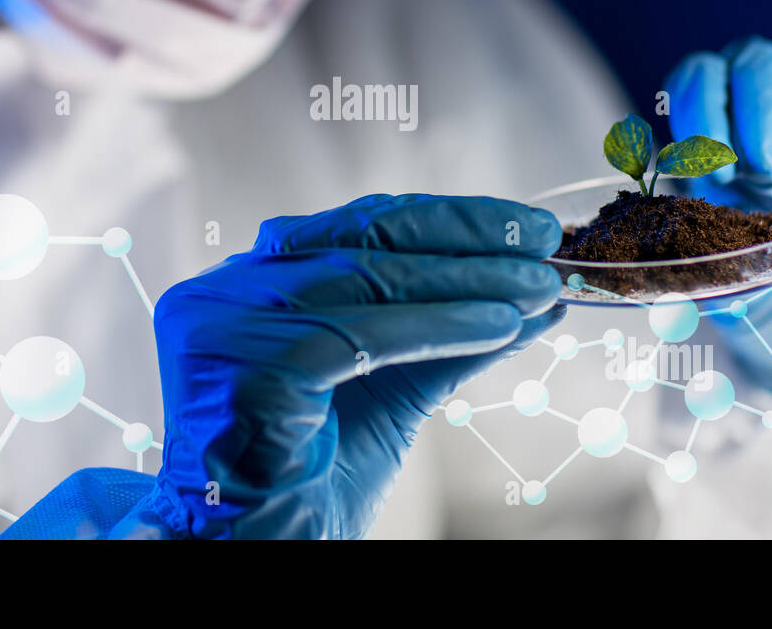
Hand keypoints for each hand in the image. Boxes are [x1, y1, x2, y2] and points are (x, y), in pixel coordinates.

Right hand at [1, 193, 563, 538]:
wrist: (254, 552)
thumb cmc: (308, 478)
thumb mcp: (393, 388)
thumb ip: (448, 337)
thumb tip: (532, 297)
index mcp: (251, 283)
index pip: (358, 227)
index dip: (448, 220)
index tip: (524, 226)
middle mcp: (227, 290)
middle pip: (363, 238)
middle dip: (467, 236)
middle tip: (544, 244)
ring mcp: (227, 323)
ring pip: (368, 278)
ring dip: (468, 279)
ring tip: (538, 287)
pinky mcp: (248, 367)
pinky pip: (362, 334)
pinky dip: (442, 325)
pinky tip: (500, 325)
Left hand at [663, 37, 771, 401]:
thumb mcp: (744, 293)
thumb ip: (718, 278)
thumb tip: (689, 279)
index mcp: (717, 141)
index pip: (697, 82)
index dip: (697, 107)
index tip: (711, 169)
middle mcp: (769, 117)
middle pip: (754, 62)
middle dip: (753, 110)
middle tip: (761, 167)